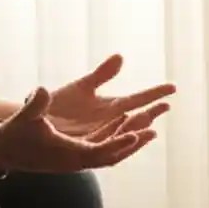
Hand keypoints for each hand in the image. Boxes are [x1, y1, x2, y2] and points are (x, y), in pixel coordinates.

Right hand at [0, 88, 155, 172]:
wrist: (4, 151)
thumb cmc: (14, 134)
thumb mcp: (25, 118)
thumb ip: (36, 105)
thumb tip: (43, 89)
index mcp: (67, 154)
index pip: (99, 152)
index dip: (118, 143)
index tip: (135, 133)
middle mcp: (77, 161)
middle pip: (112, 155)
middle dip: (133, 142)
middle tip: (153, 128)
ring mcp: (78, 161)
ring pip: (111, 154)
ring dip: (130, 143)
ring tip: (151, 129)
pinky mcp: (77, 157)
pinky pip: (103, 151)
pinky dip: (118, 141)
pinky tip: (129, 129)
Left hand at [47, 54, 175, 138]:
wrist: (36, 122)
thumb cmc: (60, 104)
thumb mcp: (82, 87)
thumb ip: (102, 74)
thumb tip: (121, 56)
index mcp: (110, 107)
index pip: (137, 100)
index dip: (154, 94)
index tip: (173, 87)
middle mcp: (108, 123)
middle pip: (133, 119)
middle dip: (149, 115)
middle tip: (165, 107)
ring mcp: (97, 136)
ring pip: (121, 135)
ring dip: (134, 131)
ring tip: (149, 125)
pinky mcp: (85, 148)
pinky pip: (104, 150)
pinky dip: (115, 146)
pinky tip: (124, 140)